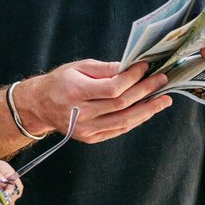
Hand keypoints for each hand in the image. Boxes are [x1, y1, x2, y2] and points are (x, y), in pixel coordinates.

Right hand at [20, 60, 171, 144]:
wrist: (41, 106)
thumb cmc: (60, 82)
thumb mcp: (78, 67)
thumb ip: (104, 69)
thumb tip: (130, 67)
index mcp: (76, 92)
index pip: (112, 88)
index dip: (132, 78)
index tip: (145, 67)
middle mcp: (81, 113)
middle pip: (121, 104)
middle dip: (145, 91)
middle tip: (161, 80)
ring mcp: (86, 129)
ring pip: (125, 121)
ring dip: (148, 109)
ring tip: (164, 99)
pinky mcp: (91, 138)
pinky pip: (119, 129)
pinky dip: (136, 119)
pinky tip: (147, 110)